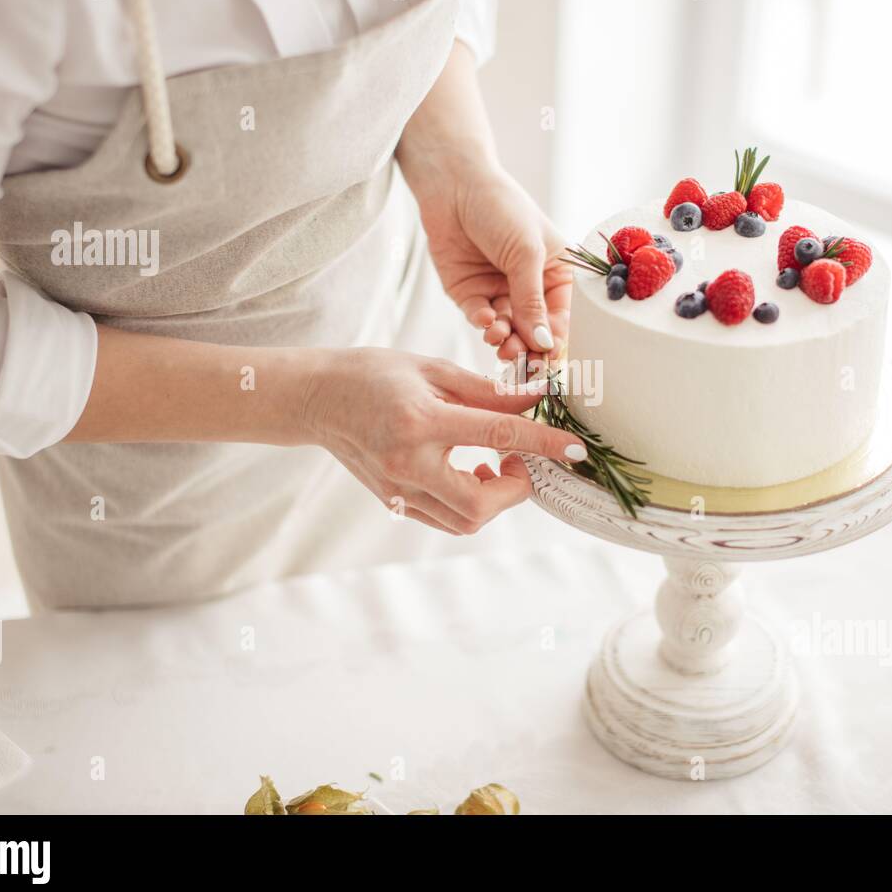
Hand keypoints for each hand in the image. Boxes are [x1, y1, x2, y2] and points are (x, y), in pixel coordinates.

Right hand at [300, 348, 584, 534]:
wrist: (316, 399)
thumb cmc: (373, 375)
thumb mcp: (433, 370)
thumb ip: (486, 392)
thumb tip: (534, 403)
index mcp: (422, 421)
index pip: (499, 436)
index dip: (544, 444)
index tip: (575, 450)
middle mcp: (408, 462)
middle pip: (481, 504)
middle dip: (514, 488)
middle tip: (517, 459)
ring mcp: (398, 488)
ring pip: (464, 520)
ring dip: (492, 498)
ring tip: (490, 463)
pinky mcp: (393, 502)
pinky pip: (444, 519)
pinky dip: (467, 504)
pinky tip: (466, 472)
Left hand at [413, 158, 571, 362]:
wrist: (453, 185)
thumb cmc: (502, 207)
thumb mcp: (526, 253)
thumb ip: (532, 301)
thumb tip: (544, 344)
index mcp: (557, 275)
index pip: (562, 318)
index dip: (555, 340)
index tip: (549, 360)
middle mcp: (530, 288)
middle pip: (534, 331)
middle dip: (528, 348)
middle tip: (521, 360)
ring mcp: (500, 291)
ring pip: (508, 330)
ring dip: (506, 340)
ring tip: (501, 340)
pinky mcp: (470, 293)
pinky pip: (481, 318)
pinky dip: (484, 323)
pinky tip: (486, 319)